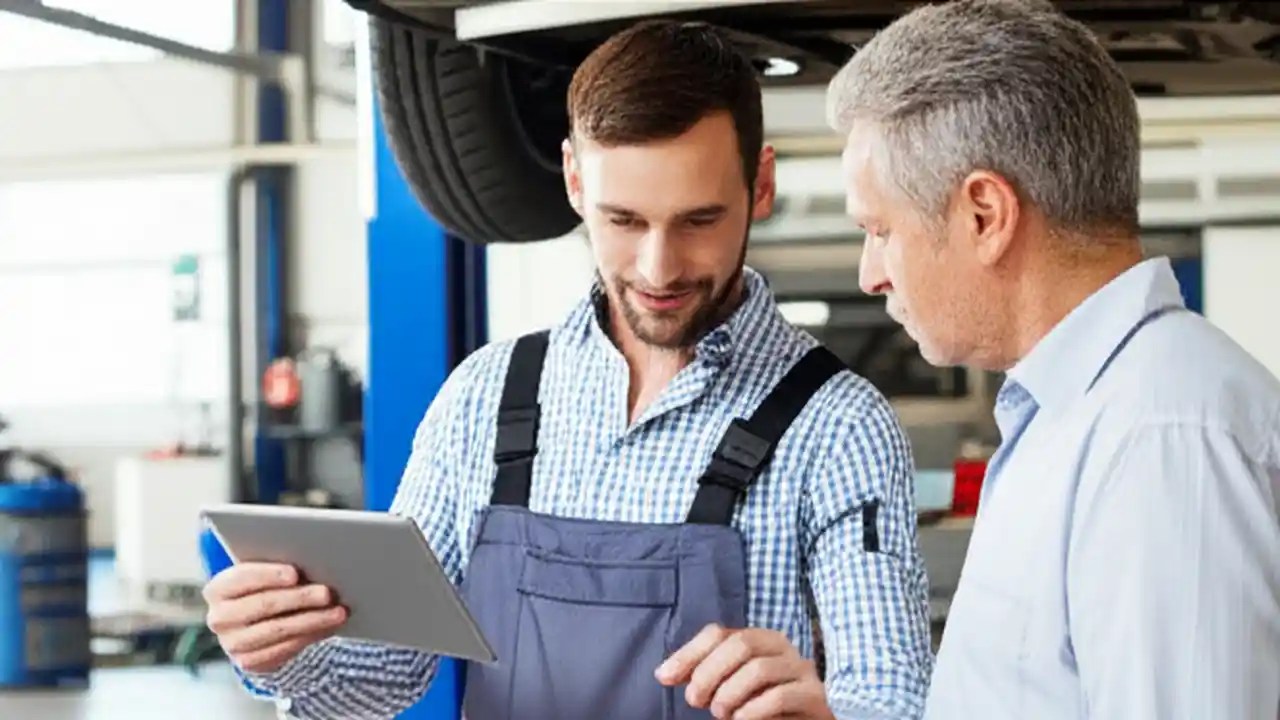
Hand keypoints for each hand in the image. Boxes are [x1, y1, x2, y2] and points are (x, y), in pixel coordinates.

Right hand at [203, 562, 347, 673]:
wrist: (253, 626)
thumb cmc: (264, 589)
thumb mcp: (264, 576)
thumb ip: (279, 570)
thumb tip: (314, 561)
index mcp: (218, 589)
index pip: (241, 578)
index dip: (269, 575)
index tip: (295, 573)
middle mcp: (219, 618)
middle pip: (264, 604)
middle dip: (299, 598)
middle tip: (327, 592)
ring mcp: (232, 643)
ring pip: (278, 630)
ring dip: (313, 620)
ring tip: (338, 612)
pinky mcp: (249, 662)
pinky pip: (284, 649)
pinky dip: (311, 636)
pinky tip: (329, 626)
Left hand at [655, 624, 833, 719]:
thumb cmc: (765, 706)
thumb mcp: (731, 687)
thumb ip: (704, 675)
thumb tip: (664, 673)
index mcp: (759, 639)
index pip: (719, 633)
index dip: (689, 653)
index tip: (665, 678)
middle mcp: (783, 647)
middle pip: (741, 644)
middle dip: (709, 672)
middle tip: (695, 700)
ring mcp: (802, 670)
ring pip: (759, 669)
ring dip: (730, 694)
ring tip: (720, 714)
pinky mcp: (815, 696)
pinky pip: (779, 697)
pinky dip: (752, 711)